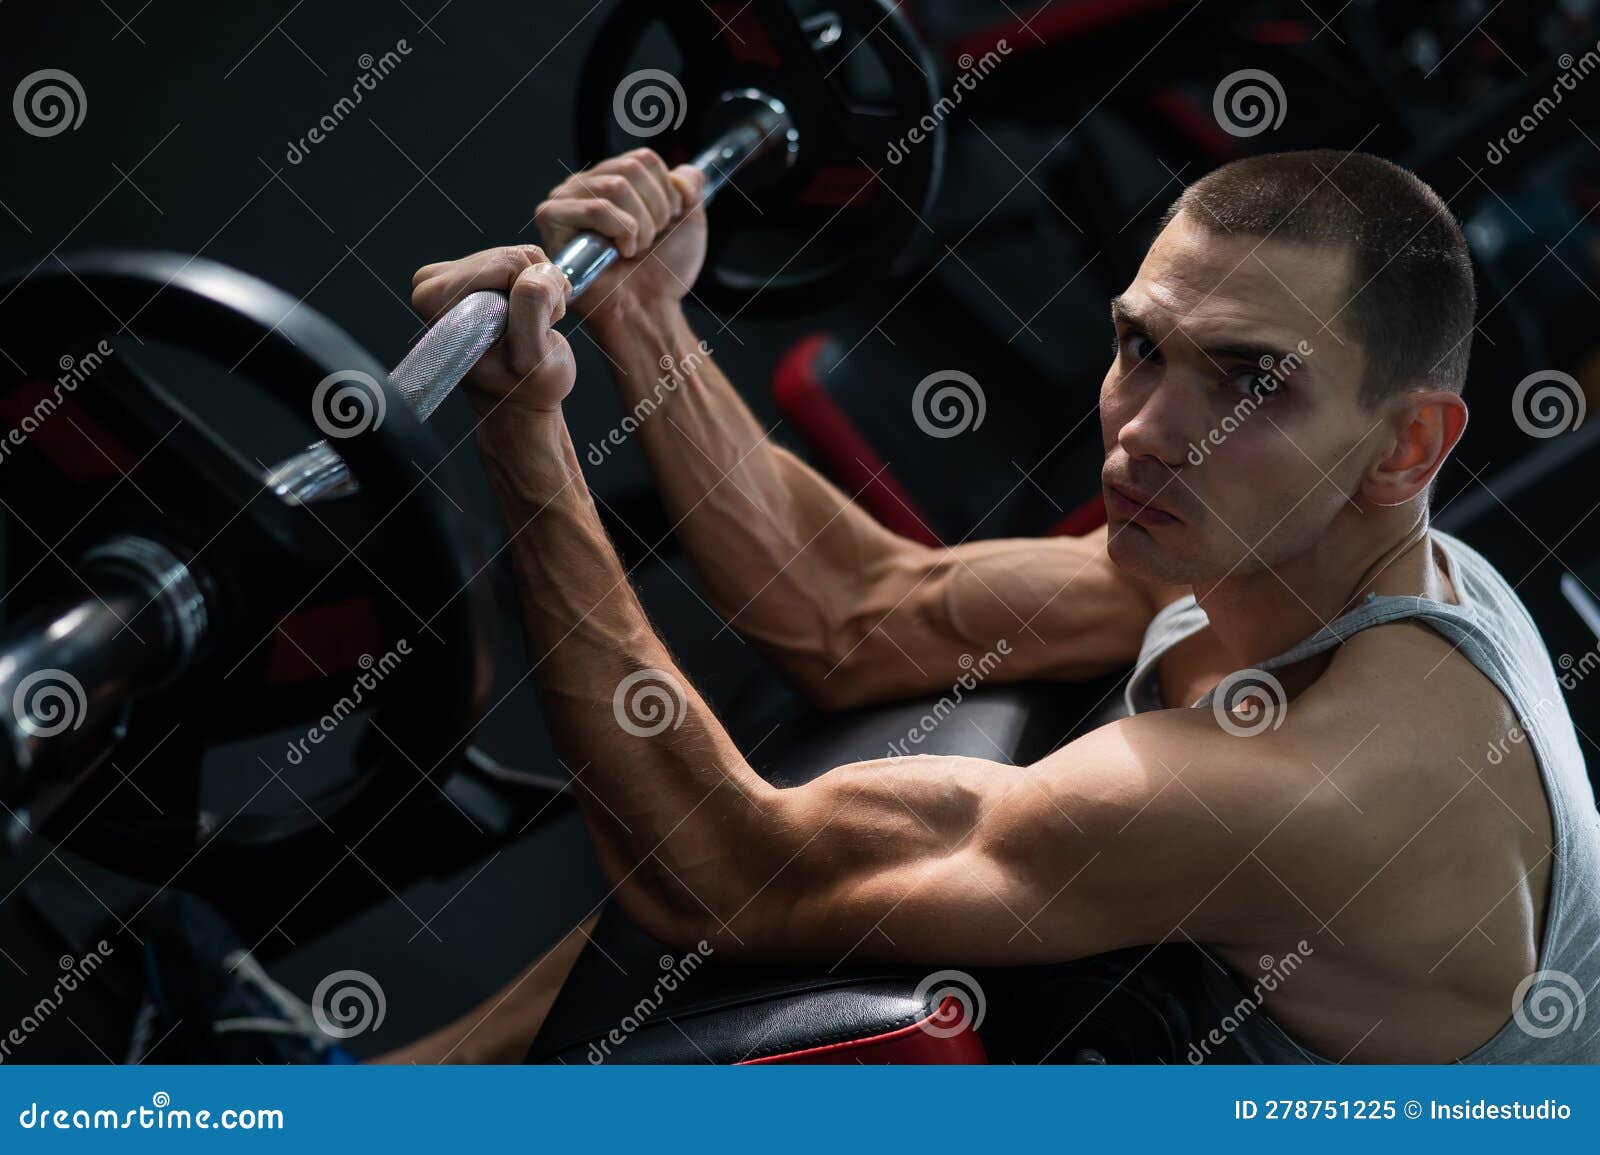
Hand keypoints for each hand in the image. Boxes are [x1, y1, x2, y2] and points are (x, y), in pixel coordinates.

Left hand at [410, 245, 574, 413]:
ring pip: (523, 255)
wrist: (520, 400)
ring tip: (533, 328)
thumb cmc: (524, 386)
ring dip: (542, 291)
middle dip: (537, 290)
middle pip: (513, 256)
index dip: (531, 295)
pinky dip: (541, 285)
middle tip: (535, 332)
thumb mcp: (532, 358)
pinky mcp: (475, 273)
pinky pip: (526, 258)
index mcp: (435, 300)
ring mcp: (453, 276)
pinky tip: (532, 316)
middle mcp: (433, 283)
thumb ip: (532, 309)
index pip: (506, 264)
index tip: (526, 333)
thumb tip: (539, 272)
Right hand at [533, 148, 705, 317]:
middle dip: (654, 212)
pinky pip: (596, 208)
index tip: (664, 226)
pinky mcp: (551, 218)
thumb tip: (683, 170)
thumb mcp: (690, 221)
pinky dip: (619, 232)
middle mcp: (587, 185)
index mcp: (614, 179)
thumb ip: (689, 186)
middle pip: (631, 168)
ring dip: (638, 227)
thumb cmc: (662, 273)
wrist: (649, 308)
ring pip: (616, 187)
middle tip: (647, 242)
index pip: (644, 160)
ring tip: (632, 250)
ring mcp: (567, 199)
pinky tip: (617, 253)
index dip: (666, 195)